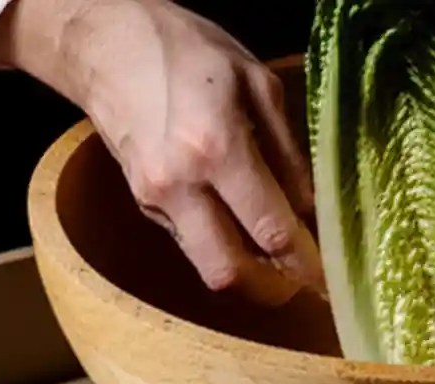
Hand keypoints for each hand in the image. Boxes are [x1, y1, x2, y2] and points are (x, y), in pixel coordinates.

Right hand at [0, 0, 324, 305]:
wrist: (105, 45)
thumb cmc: (187, 52)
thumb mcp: (256, 83)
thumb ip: (288, 151)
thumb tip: (311, 208)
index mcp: (216, 148)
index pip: (270, 229)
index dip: (305, 263)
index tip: (328, 279)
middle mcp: (180, 184)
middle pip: (229, 272)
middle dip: (271, 286)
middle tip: (301, 276)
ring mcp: (155, 199)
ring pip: (205, 264)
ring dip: (246, 269)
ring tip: (275, 254)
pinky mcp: (142, 204)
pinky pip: (190, 241)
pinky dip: (220, 243)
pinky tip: (238, 222)